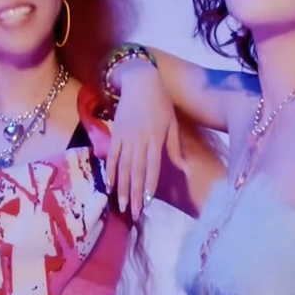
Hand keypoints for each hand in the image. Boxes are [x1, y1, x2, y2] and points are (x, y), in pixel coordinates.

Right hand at [105, 60, 183, 220]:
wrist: (140, 81)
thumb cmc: (161, 102)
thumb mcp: (172, 123)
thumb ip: (175, 147)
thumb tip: (184, 169)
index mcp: (156, 138)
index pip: (152, 167)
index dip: (149, 186)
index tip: (148, 203)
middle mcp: (139, 140)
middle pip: (136, 172)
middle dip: (135, 194)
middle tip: (134, 213)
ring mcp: (125, 137)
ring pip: (123, 167)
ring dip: (122, 188)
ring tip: (122, 205)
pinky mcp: (115, 133)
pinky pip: (112, 156)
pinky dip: (110, 171)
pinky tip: (110, 185)